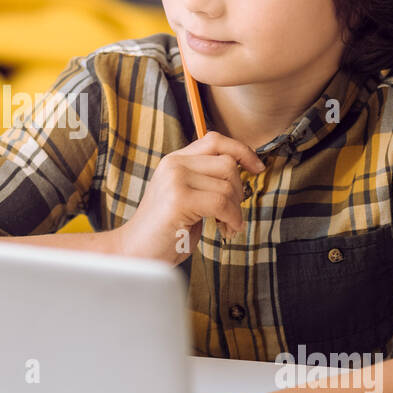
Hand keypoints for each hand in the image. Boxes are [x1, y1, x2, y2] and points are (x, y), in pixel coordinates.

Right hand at [111, 131, 263, 263]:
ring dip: (236, 210)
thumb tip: (242, 170)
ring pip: (228, 185)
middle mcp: (173, 165)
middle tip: (231, 214)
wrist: (135, 253)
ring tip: (225, 225)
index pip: (216, 140)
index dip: (242, 151)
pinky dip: (232, 219)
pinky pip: (222, 203)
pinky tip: (226, 229)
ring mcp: (175, 180)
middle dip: (239, 191)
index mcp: (174, 160)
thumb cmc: (164, 231)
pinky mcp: (179, 200)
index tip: (257, 168)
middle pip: (228, 164)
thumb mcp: (184, 196)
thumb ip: (205, 179)